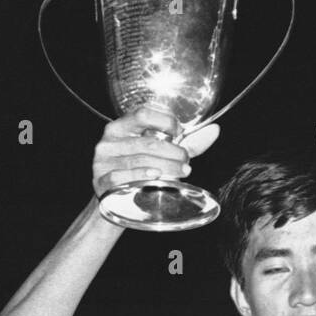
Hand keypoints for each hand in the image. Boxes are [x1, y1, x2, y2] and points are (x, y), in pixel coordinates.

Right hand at [92, 106, 220, 201]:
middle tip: (186, 161)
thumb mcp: (162, 155)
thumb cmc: (140, 173)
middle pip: (147, 141)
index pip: (143, 113)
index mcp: (122, 126)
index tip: (181, 135)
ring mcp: (102, 161)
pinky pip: (122, 176)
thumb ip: (187, 143)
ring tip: (181, 172)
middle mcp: (109, 140)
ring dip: (165, 166)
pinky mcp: (100, 180)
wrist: (114, 202)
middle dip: (173, 151)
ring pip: (139, 159)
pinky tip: (156, 177)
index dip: (166, 122)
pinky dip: (141, 176)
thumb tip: (214, 130)